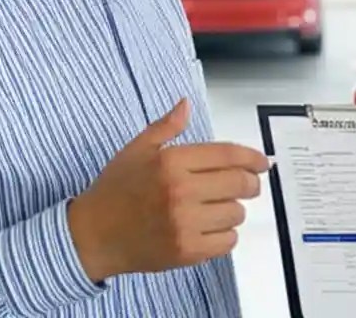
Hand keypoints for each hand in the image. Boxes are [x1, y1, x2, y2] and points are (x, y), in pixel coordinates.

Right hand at [67, 99, 269, 281]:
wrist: (92, 235)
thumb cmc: (114, 190)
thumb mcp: (136, 150)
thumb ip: (166, 127)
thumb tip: (186, 104)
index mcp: (171, 162)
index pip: (228, 154)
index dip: (252, 157)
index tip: (263, 163)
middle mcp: (180, 191)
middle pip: (239, 184)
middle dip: (251, 183)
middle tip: (248, 185)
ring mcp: (185, 224)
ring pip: (236, 213)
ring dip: (234, 209)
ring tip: (217, 207)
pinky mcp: (186, 251)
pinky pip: (228, 241)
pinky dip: (226, 235)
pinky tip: (211, 228)